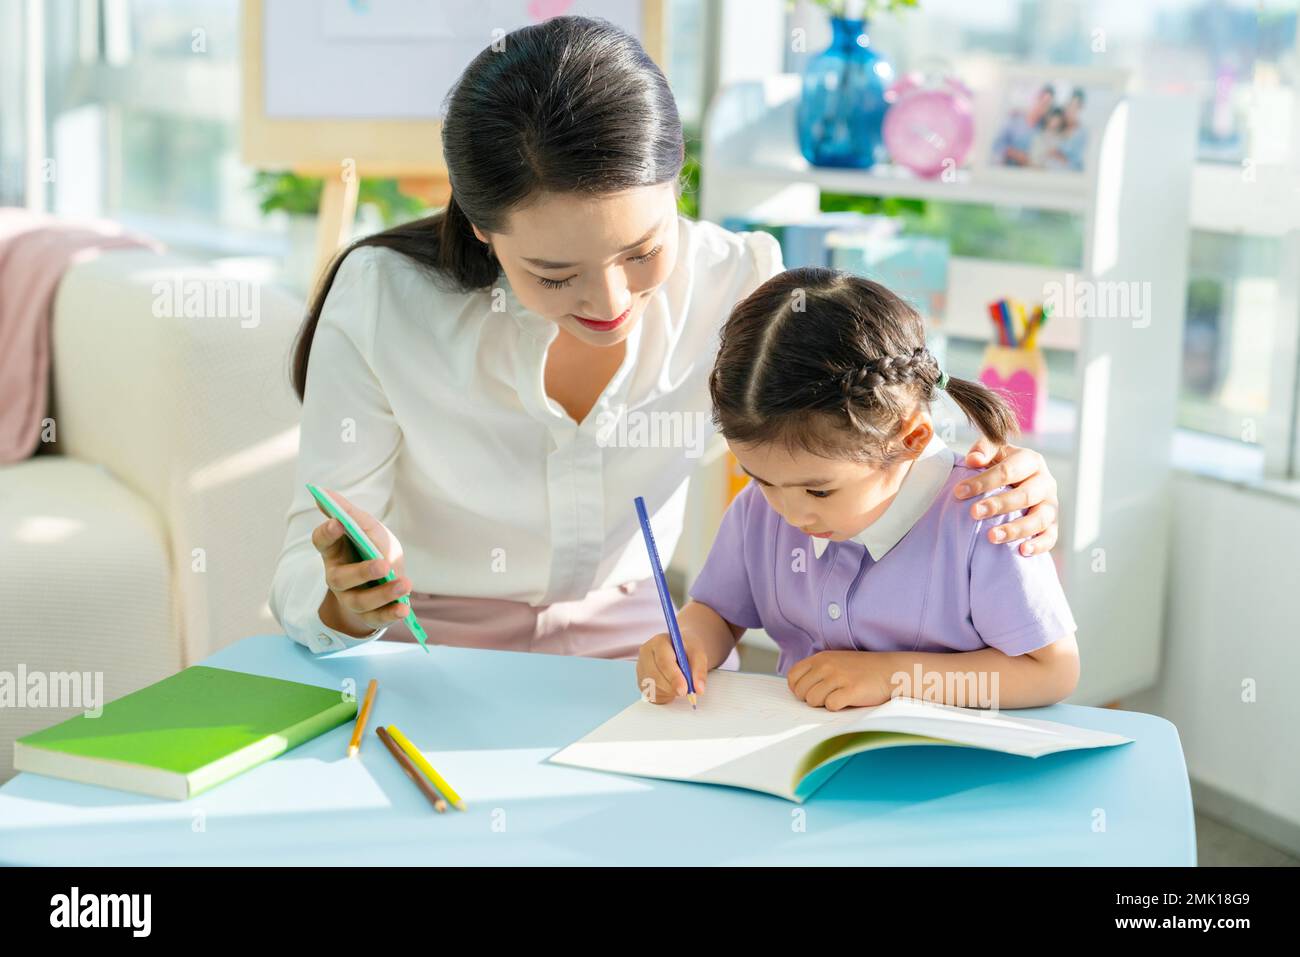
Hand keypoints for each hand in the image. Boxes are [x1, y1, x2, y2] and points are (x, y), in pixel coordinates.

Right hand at [311, 489, 411, 636]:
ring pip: (360, 601)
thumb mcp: (368, 528)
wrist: (388, 578)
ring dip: (383, 594)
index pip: (322, 542)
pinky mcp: (370, 615)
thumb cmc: (372, 548)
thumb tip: (324, 493)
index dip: (327, 533)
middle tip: (383, 565)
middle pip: (340, 578)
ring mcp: (352, 598)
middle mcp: (338, 577)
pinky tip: (404, 608)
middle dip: (361, 572)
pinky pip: (378, 617)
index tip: (338, 522)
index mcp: (334, 552)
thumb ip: (349, 514)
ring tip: (404, 584)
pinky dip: (391, 614)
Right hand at [637, 631, 709, 704]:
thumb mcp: (698, 654)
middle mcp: (646, 654)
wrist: (679, 650)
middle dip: (672, 687)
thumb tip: (698, 689)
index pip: (663, 662)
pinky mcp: (641, 682)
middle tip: (686, 692)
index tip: (685, 689)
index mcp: (659, 642)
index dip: (674, 677)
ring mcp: (641, 668)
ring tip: (680, 683)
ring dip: (670, 691)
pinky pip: (652, 695)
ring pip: (653, 688)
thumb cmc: (687, 650)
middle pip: (655, 676)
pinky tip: (671, 686)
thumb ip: (699, 670)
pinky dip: (665, 695)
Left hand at [787, 651, 890, 710]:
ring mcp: (838, 677)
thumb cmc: (862, 670)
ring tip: (839, 697)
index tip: (809, 693)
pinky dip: (837, 707)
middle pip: (801, 692)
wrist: (891, 670)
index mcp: (821, 658)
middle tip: (828, 696)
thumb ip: (817, 670)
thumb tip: (797, 689)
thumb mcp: (835, 661)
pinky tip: (848, 700)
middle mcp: (826, 665)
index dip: (798, 689)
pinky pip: (830, 706)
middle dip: (811, 699)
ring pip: (812, 700)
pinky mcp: (851, 690)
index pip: (793, 677)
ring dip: (824, 704)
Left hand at [955, 438, 1058, 555]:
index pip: (1008, 471)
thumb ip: (983, 450)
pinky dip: (1039, 545)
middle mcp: (1046, 482)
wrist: (1020, 480)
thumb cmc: (1001, 465)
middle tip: (973, 512)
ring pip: (1039, 519)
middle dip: (998, 505)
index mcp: (1031, 461)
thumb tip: (973, 460)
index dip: (983, 481)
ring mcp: (1051, 505)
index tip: (959, 492)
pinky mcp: (1053, 525)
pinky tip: (1022, 551)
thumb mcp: (994, 452)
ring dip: (1015, 529)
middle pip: (1025, 495)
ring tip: (991, 537)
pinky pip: (1050, 537)